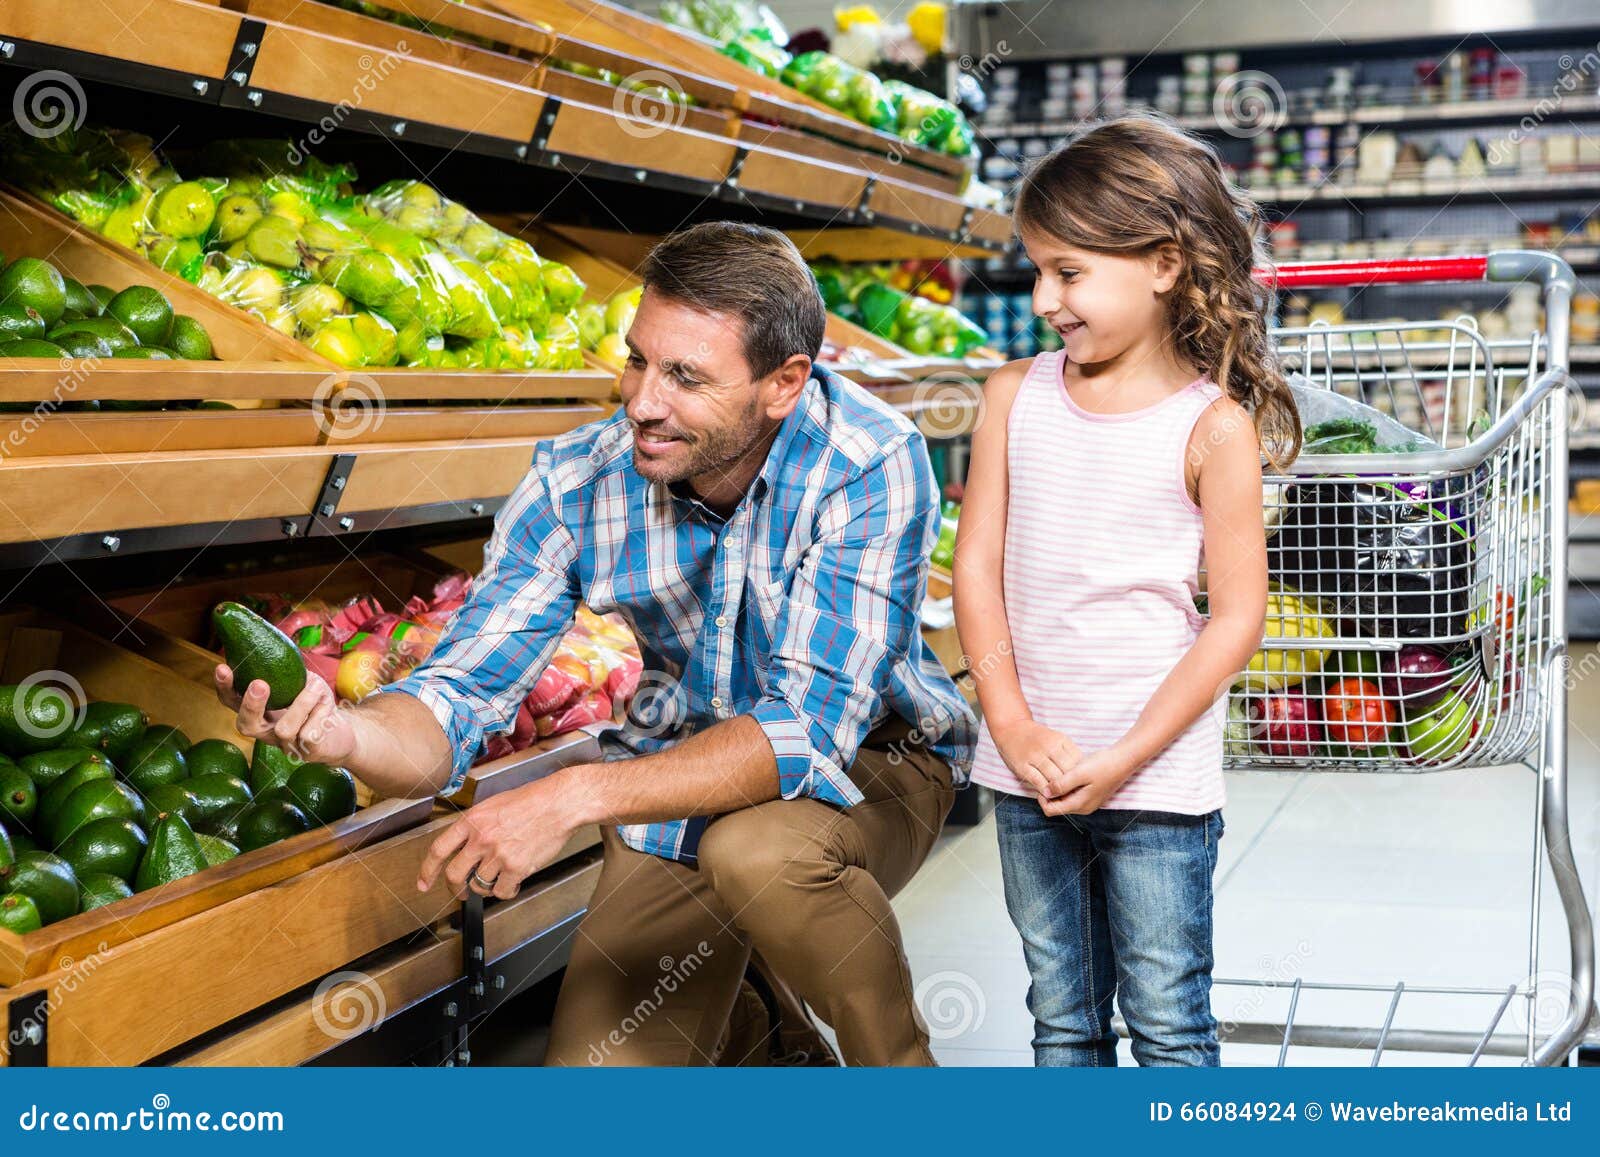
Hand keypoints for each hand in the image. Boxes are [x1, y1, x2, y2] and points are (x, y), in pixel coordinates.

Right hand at [216, 664, 356, 765]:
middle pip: (246, 725)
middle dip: (251, 704)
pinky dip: (322, 713)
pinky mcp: (307, 752)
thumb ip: (290, 671)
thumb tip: (276, 648)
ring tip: (315, 686)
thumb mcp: (303, 682)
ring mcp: (286, 745)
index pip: (232, 702)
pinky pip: (310, 733)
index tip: (222, 667)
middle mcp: (266, 732)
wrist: (340, 734)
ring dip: (301, 703)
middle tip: (259, 683)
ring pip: (283, 729)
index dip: (224, 687)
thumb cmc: (316, 704)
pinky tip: (329, 707)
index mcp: (258, 713)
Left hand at [416, 770, 590, 900]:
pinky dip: (506, 891)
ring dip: (486, 887)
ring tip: (498, 878)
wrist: (560, 803)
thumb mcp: (494, 805)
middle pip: (454, 875)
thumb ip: (476, 825)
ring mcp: (498, 854)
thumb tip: (465, 846)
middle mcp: (481, 838)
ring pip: (479, 885)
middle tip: (461, 892)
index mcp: (472, 820)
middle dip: (456, 888)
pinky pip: (502, 891)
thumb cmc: (532, 800)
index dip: (427, 871)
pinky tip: (513, 882)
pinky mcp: (516, 867)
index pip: (438, 850)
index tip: (424, 883)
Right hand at [989, 717, 1081, 797]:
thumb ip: (1069, 752)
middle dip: (1072, 784)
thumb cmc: (1037, 737)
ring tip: (1062, 796)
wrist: (1011, 728)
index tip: (1082, 783)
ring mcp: (1035, 756)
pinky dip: (1044, 790)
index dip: (1082, 774)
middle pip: (1068, 771)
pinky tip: (1048, 793)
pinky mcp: (1022, 766)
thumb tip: (1082, 771)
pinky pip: (1037, 781)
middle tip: (1074, 794)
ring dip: (1059, 790)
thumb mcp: (1056, 738)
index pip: (1078, 760)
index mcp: (1060, 739)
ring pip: (1054, 778)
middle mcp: (1049, 746)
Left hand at [1038, 743, 1140, 815]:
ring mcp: (1088, 802)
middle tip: (1050, 775)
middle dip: (1050, 793)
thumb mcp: (1079, 773)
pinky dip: (1067, 786)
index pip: (1051, 810)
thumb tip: (1045, 793)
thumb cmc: (1102, 765)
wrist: (1123, 760)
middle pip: (1057, 806)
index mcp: (1079, 805)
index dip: (1042, 798)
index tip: (1043, 781)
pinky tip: (1069, 773)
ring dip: (1058, 789)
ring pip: (1064, 800)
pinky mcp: (1091, 795)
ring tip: (1060, 773)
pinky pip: (1073, 794)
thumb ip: (1061, 784)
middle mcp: (1083, 808)